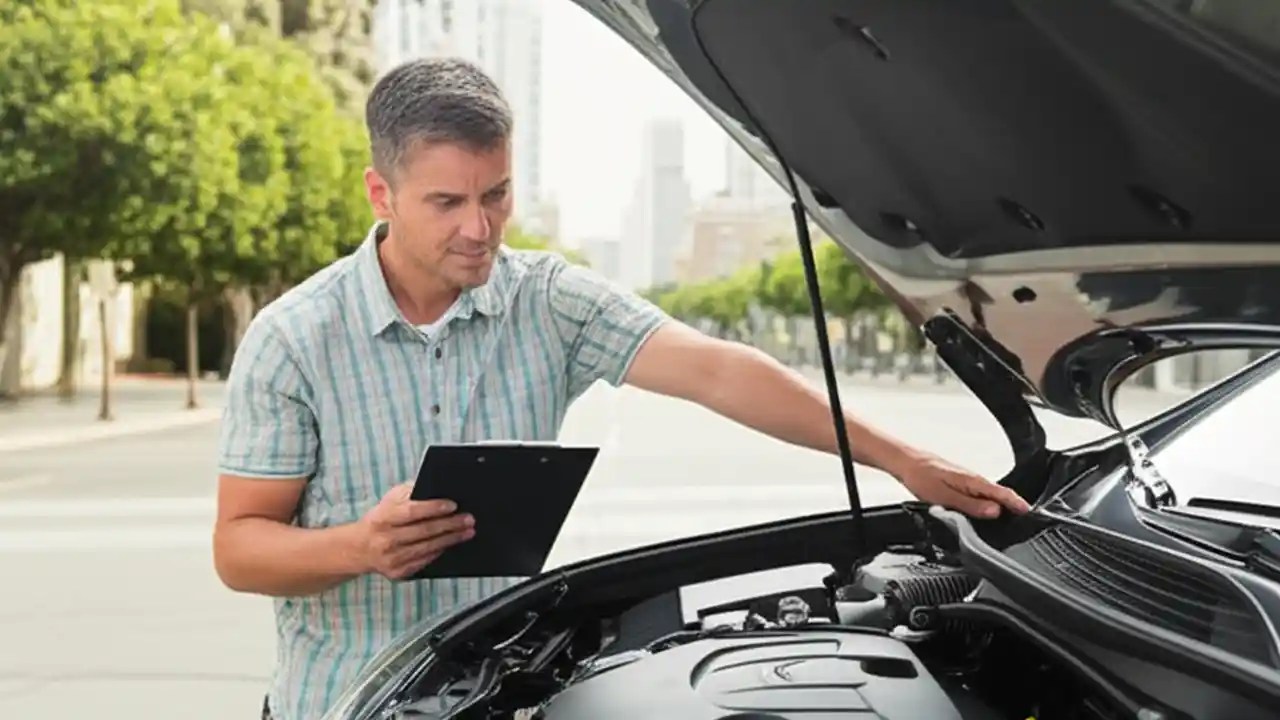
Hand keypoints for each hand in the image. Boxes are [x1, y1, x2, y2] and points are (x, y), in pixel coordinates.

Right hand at [355, 483, 474, 578]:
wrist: (359, 548)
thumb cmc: (381, 519)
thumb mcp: (390, 500)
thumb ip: (410, 492)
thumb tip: (436, 488)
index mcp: (383, 518)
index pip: (412, 512)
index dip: (434, 508)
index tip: (453, 505)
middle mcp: (386, 539)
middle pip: (424, 531)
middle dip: (450, 525)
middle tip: (468, 519)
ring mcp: (392, 558)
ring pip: (427, 548)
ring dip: (451, 539)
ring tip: (467, 531)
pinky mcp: (398, 572)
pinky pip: (425, 561)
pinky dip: (440, 552)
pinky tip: (451, 544)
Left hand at [894, 452, 1030, 518]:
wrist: (906, 463)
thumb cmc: (921, 476)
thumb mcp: (945, 496)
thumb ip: (970, 505)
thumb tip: (994, 512)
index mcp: (973, 481)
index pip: (1003, 493)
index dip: (1018, 504)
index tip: (1030, 513)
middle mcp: (973, 480)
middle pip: (999, 495)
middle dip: (1013, 507)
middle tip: (1025, 521)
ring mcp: (967, 481)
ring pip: (989, 495)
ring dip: (1000, 505)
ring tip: (1011, 519)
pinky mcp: (960, 483)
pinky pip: (979, 494)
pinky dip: (987, 503)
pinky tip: (985, 511)